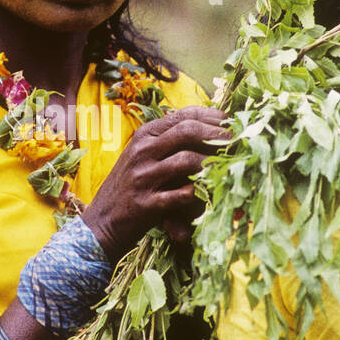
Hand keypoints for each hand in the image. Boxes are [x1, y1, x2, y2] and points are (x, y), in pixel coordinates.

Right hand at [81, 106, 227, 258]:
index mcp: (143, 136)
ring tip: (230, 168)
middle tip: (239, 143)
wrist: (101, 223)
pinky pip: (181, 194)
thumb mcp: (142, 158)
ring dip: (213, 164)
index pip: (183, 115)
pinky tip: (210, 194)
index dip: (213, 117)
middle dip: (218, 135)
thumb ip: (167, 142)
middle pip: (187, 131)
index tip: (233, 123)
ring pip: (187, 160)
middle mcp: (141, 151)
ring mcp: (142, 177)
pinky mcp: (146, 204)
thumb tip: (208, 128)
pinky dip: (199, 193)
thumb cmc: (129, 189)